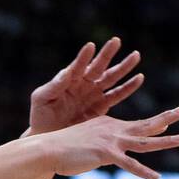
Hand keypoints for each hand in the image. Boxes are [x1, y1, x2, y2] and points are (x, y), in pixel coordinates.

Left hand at [26, 37, 143, 134]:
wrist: (48, 136)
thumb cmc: (40, 116)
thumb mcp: (41, 99)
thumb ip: (53, 86)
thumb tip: (66, 73)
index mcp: (68, 79)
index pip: (78, 66)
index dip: (84, 57)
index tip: (90, 47)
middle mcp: (83, 83)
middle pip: (98, 67)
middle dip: (107, 55)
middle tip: (116, 41)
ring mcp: (93, 95)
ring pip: (111, 78)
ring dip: (123, 67)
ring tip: (136, 55)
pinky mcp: (101, 108)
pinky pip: (117, 96)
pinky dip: (128, 88)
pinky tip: (139, 78)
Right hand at [48, 108, 178, 178]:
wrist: (48, 148)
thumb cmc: (61, 148)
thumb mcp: (84, 142)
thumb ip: (98, 147)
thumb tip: (103, 155)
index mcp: (107, 125)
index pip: (135, 124)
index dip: (153, 123)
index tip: (168, 120)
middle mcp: (113, 130)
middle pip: (144, 124)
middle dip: (165, 117)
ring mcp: (111, 141)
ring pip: (143, 141)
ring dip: (164, 141)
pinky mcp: (106, 154)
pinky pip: (129, 165)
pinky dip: (143, 172)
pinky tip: (155, 177)